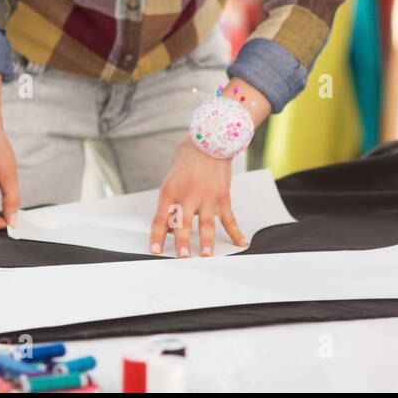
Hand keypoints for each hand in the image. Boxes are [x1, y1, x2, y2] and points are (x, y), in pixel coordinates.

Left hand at [149, 136, 248, 256]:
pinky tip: (241, 242)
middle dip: (182, 242)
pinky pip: (230, 219)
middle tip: (182, 257)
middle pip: (183, 223)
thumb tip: (169, 229)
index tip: (155, 250)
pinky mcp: (223, 197)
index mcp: (171, 190)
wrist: (209, 141)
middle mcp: (188, 194)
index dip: (157, 236)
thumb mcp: (171, 179)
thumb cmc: (187, 160)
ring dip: (206, 242)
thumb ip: (170, 203)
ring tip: (205, 256)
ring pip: (206, 224)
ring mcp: (207, 197)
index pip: (161, 218)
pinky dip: (236, 232)